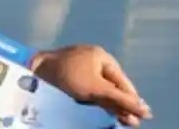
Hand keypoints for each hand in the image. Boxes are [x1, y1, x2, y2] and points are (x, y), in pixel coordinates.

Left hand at [30, 45, 151, 125]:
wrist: (33, 73)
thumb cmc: (66, 77)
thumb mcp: (95, 89)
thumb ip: (119, 99)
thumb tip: (145, 110)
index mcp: (101, 57)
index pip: (122, 82)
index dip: (132, 99)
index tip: (142, 116)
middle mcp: (93, 61)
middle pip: (112, 87)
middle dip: (121, 105)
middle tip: (132, 123)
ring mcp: (80, 70)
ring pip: (100, 91)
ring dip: (110, 106)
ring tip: (122, 121)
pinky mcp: (69, 79)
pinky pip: (88, 92)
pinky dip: (95, 103)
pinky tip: (102, 114)